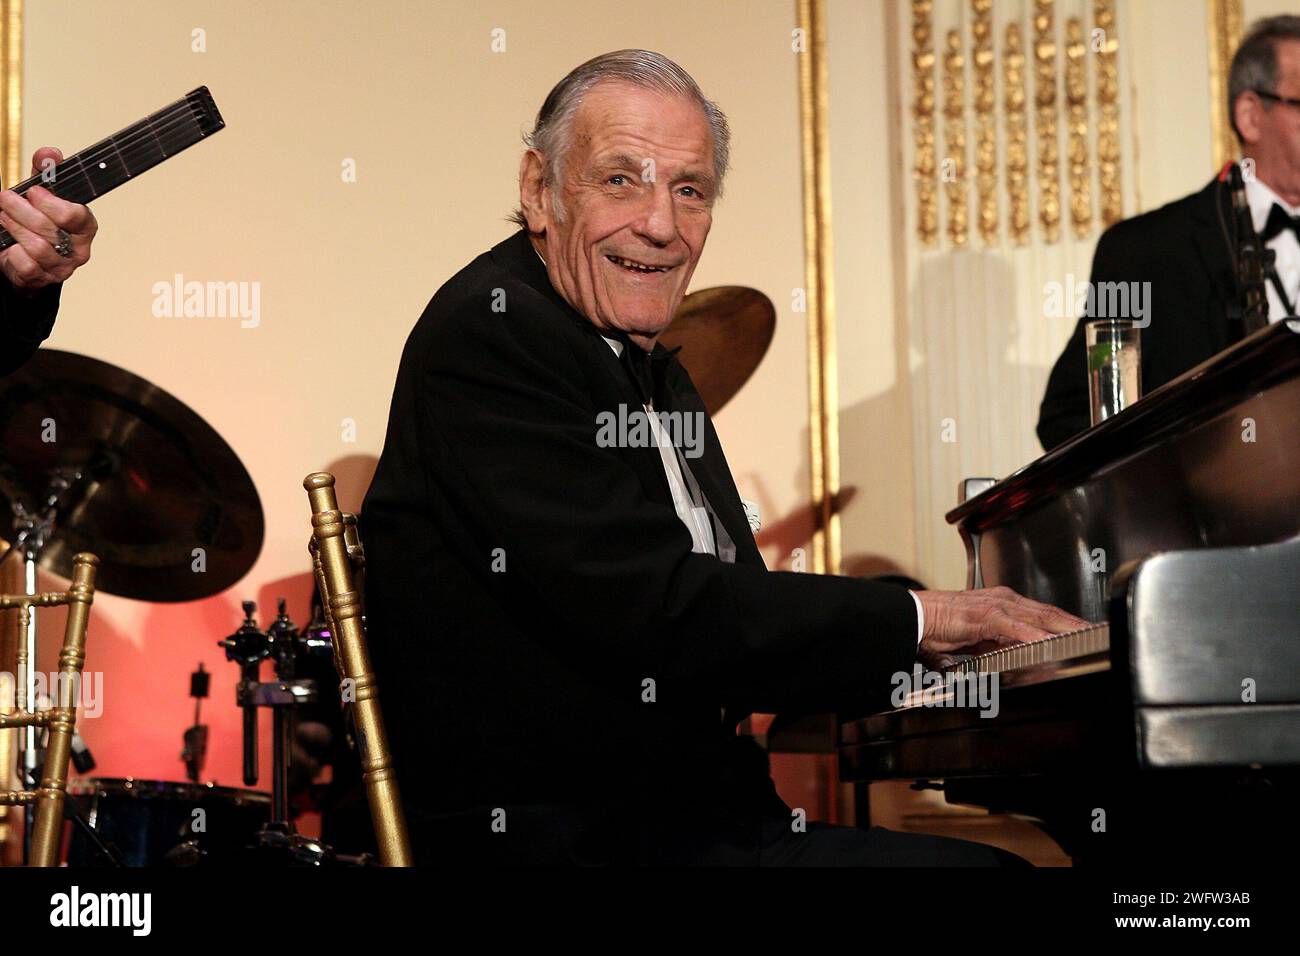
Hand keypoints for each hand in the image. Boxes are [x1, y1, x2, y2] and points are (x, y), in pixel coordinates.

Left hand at [0, 147, 96, 290]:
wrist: (26, 256)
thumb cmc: (39, 221)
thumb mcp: (42, 194)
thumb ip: (46, 173)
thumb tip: (50, 153)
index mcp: (85, 226)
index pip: (75, 215)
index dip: (51, 203)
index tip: (33, 191)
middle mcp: (79, 250)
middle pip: (50, 229)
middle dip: (21, 210)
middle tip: (5, 198)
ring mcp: (62, 268)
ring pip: (38, 247)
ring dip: (14, 227)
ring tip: (3, 216)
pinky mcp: (43, 280)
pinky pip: (26, 264)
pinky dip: (13, 252)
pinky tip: (10, 244)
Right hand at [915, 585, 1089, 669]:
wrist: (910, 617)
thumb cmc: (933, 627)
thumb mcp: (970, 642)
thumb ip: (986, 652)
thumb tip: (998, 667)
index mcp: (1001, 604)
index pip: (1043, 614)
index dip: (1067, 623)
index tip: (1086, 632)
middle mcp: (1003, 601)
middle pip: (1049, 613)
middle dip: (1076, 624)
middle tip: (1100, 634)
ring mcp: (996, 607)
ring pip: (1039, 618)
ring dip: (1065, 629)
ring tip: (1086, 638)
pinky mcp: (984, 617)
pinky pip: (1016, 628)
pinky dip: (1034, 637)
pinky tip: (1049, 644)